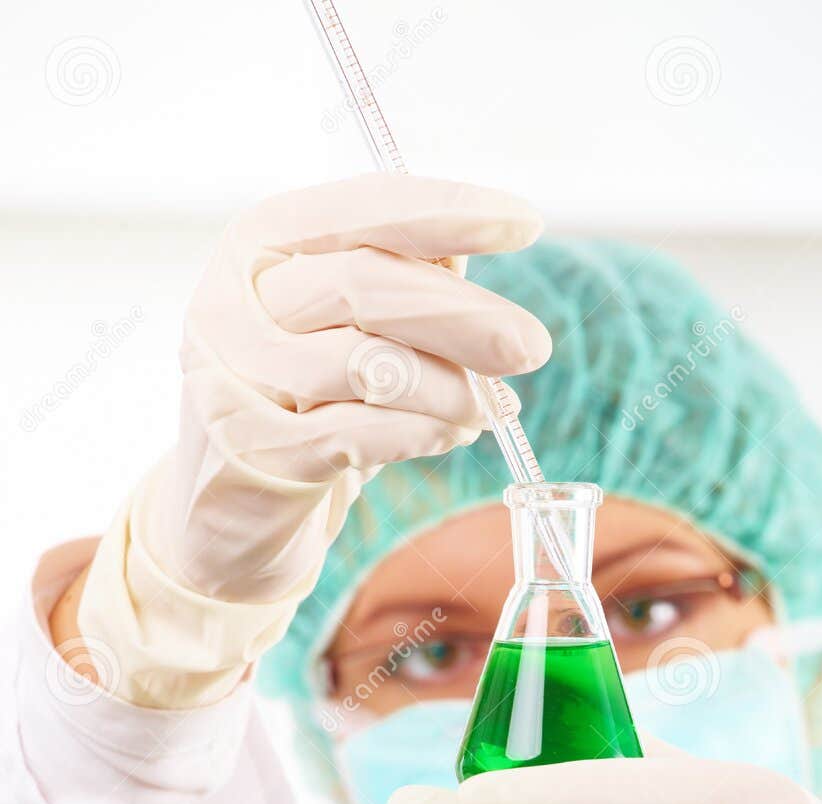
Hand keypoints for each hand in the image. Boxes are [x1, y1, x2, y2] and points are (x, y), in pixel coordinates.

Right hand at [169, 175, 549, 602]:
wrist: (222, 512)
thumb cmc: (296, 402)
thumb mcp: (336, 326)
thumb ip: (396, 280)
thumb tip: (468, 252)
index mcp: (257, 244)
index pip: (361, 207)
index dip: (448, 211)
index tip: (525, 222)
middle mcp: (234, 302)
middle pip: (366, 284)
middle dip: (465, 316)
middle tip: (533, 346)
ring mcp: (236, 380)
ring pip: (369, 365)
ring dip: (449, 389)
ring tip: (489, 408)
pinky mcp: (257, 454)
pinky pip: (361, 435)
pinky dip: (423, 433)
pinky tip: (452, 435)